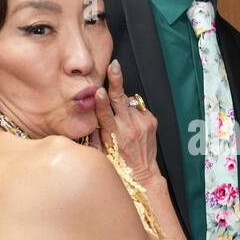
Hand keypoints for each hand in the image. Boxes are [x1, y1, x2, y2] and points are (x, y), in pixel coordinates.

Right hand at [94, 59, 159, 184]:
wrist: (142, 173)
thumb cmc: (118, 162)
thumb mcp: (100, 151)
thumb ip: (92, 133)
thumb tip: (87, 115)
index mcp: (113, 135)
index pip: (106, 115)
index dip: (101, 102)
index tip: (99, 91)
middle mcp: (129, 127)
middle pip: (120, 99)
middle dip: (116, 80)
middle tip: (113, 66)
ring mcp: (142, 123)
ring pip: (128, 102)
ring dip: (123, 104)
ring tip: (123, 119)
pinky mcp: (151, 121)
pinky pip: (138, 107)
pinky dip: (133, 110)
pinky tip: (132, 122)